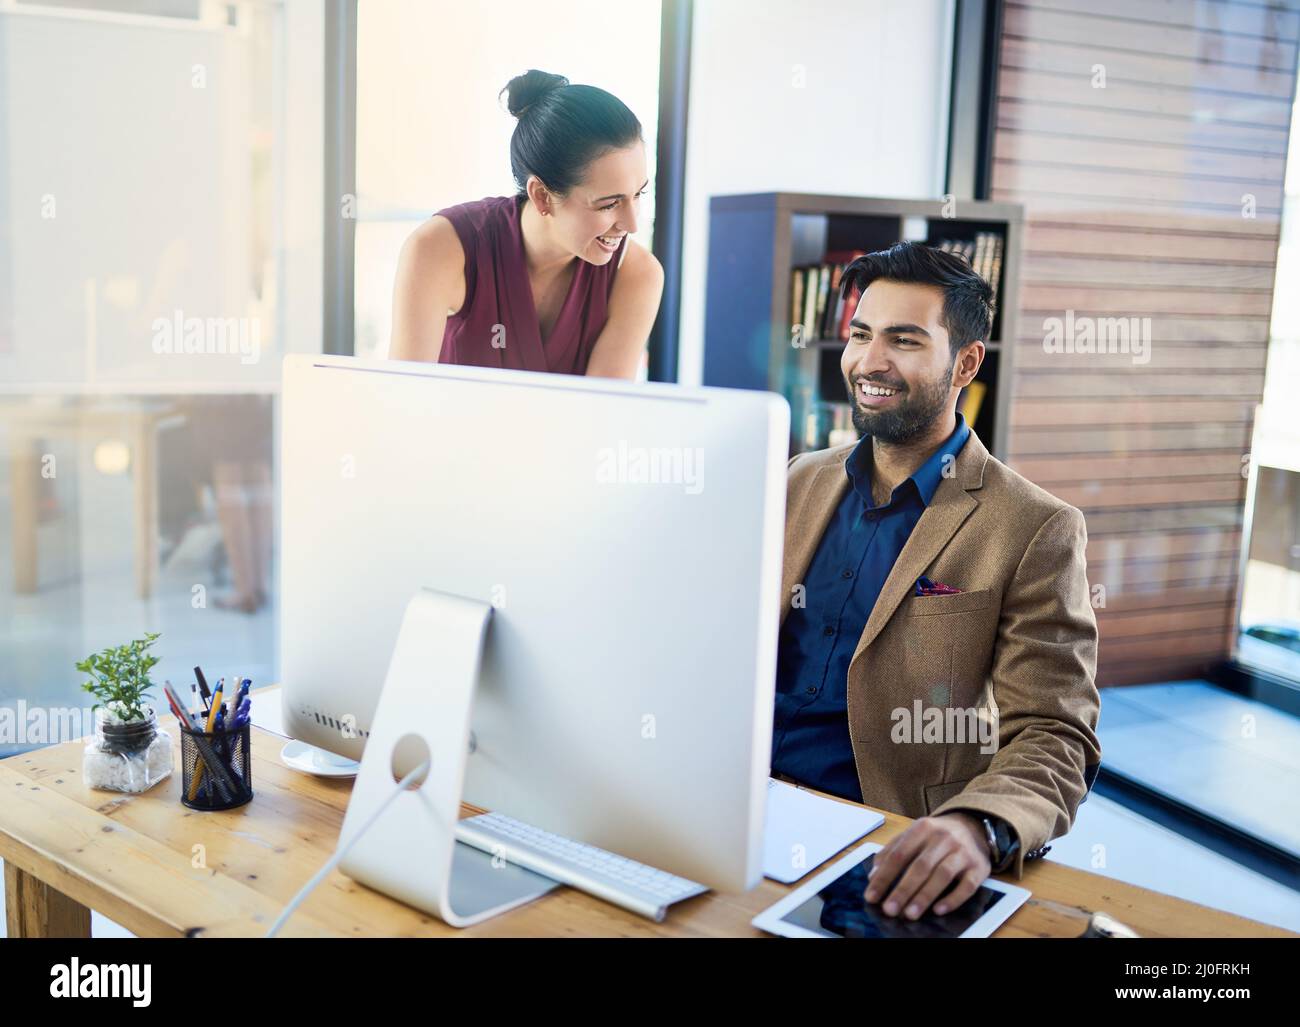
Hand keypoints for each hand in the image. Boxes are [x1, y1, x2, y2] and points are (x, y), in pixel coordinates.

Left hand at [863, 812, 991, 919]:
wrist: (973, 826)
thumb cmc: (936, 836)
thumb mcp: (913, 835)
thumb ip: (892, 851)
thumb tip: (874, 876)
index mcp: (922, 828)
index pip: (899, 854)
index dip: (884, 877)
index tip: (872, 896)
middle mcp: (943, 838)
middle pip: (920, 866)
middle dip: (903, 890)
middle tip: (889, 909)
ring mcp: (962, 852)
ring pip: (942, 875)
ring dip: (924, 896)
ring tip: (910, 913)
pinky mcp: (979, 867)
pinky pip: (967, 886)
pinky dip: (952, 899)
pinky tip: (938, 910)